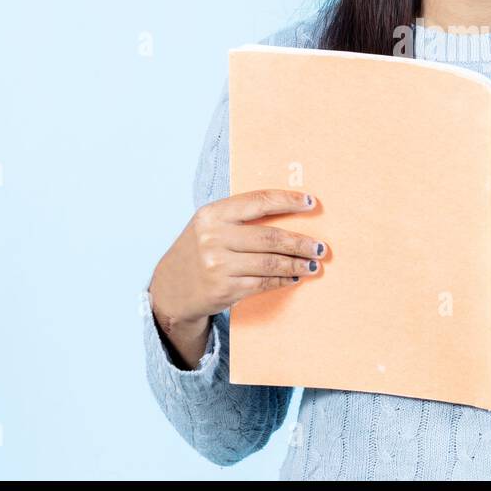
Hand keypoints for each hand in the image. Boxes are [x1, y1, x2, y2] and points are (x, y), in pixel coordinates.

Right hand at [149, 189, 325, 342]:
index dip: (288, 201)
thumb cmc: (198, 251)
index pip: (258, 201)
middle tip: (320, 246)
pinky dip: (282, 280)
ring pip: (270, 262)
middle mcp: (213, 237)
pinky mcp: (223, 289)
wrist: (170, 289)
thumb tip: (290, 210)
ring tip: (313, 264)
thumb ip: (240, 217)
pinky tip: (294, 277)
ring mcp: (217, 265)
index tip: (311, 203)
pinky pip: (262, 283)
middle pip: (269, 236)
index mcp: (212, 214)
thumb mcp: (210, 226)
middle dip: (300, 242)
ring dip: (297, 264)